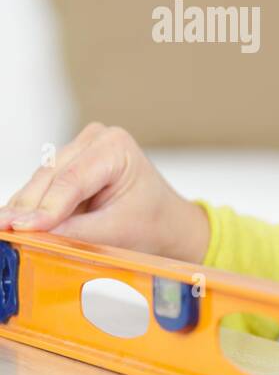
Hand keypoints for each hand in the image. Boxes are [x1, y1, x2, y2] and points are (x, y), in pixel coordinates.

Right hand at [0, 122, 209, 261]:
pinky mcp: (65, 166)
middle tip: (4, 232)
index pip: (72, 179)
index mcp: (115, 147)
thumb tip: (34, 234)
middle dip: (26, 208)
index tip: (22, 228)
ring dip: (22, 208)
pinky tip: (13, 224)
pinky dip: (28, 208)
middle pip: (50, 178)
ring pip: (39, 182)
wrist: (166, 222)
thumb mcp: (119, 230)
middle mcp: (94, 140)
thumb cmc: (152, 222)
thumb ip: (77, 231)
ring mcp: (77, 150)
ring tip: (4, 231)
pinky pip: (41, 188)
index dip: (45, 207)